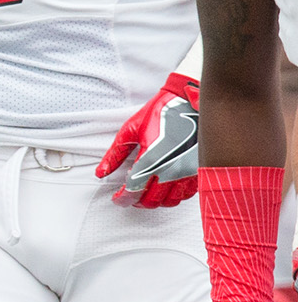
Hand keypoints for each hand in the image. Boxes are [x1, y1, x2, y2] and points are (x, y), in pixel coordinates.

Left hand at [96, 73, 198, 207]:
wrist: (191, 100)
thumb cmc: (162, 111)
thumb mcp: (131, 129)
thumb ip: (115, 154)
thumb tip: (101, 172)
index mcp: (150, 159)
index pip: (133, 190)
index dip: (122, 199)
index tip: (117, 199)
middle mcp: (170, 170)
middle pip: (151, 201)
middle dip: (137, 200)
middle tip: (130, 195)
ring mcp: (188, 172)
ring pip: (171, 201)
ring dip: (157, 201)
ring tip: (148, 192)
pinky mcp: (200, 170)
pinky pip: (187, 194)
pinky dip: (175, 195)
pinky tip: (167, 186)